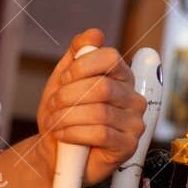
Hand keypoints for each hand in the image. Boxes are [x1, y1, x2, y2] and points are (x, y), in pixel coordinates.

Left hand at [36, 29, 147, 186]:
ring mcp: (134, 123)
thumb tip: (94, 33)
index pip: (110, 57)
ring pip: (99, 112)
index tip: (63, 80)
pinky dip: (74, 133)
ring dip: (68, 117)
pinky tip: (63, 135)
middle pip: (102, 87)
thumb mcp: (63, 81)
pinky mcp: (128, 146)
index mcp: (120, 77)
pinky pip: (101, 134)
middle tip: (53, 106)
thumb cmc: (62, 117)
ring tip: (55, 123)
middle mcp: (132, 98)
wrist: (54, 153)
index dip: (80, 67)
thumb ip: (77, 54)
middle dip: (68, 96)